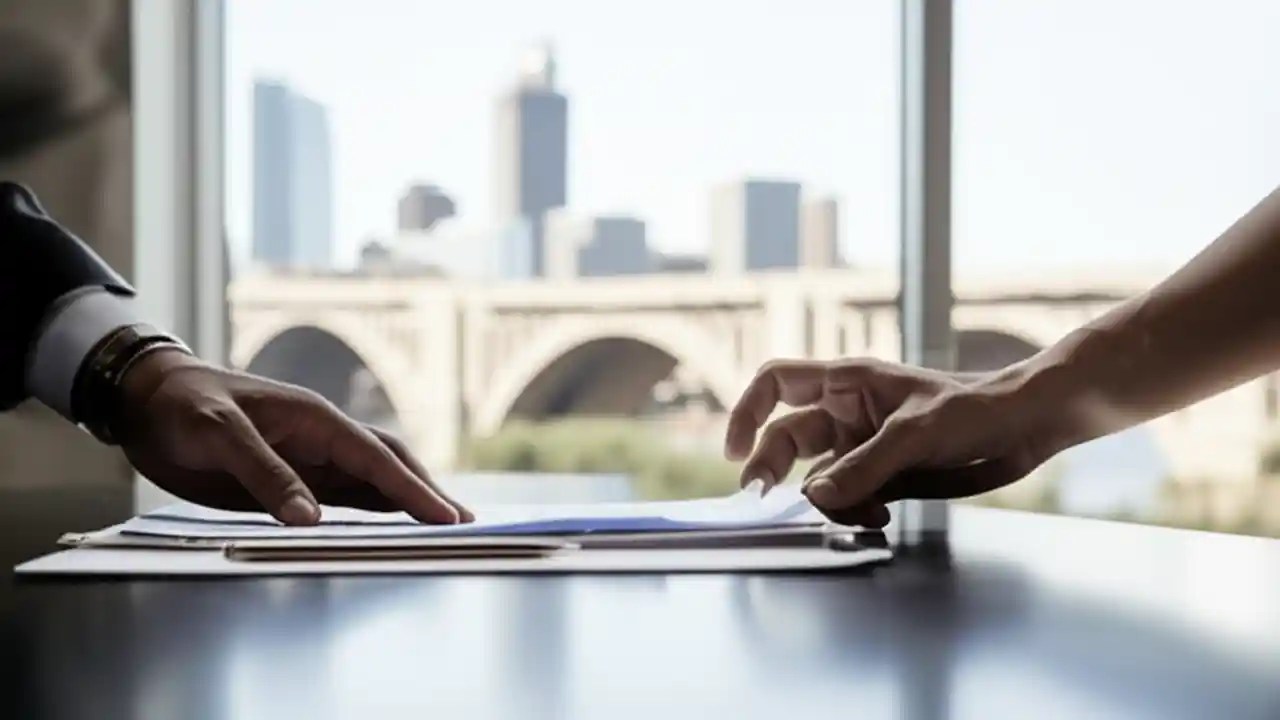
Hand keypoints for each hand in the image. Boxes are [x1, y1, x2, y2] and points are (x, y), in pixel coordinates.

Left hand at [115, 349, 471, 525]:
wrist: (145, 399)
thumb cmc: (182, 406)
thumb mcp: (219, 434)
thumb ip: (266, 473)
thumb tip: (310, 519)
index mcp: (313, 419)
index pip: (375, 458)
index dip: (413, 489)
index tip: (446, 516)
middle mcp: (320, 439)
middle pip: (387, 466)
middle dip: (425, 493)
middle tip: (463, 525)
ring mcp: (308, 460)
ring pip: (370, 483)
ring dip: (405, 504)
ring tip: (440, 529)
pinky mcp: (290, 480)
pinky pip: (341, 499)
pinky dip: (371, 514)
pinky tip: (388, 530)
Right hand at [724, 358, 1056, 527]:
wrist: (1027, 426)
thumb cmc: (976, 408)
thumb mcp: (917, 434)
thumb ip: (864, 466)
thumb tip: (815, 496)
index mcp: (846, 382)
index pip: (775, 384)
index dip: (746, 412)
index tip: (735, 453)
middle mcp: (846, 413)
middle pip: (787, 440)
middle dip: (776, 470)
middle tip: (768, 502)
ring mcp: (864, 445)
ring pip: (818, 477)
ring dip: (827, 499)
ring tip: (862, 514)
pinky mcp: (884, 475)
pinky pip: (849, 497)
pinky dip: (854, 511)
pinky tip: (880, 516)